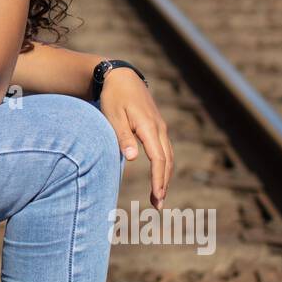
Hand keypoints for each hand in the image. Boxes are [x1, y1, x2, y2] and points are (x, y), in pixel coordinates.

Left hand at [98, 68, 172, 209]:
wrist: (121, 76)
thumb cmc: (114, 97)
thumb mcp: (113, 116)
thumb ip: (122, 137)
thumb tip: (134, 158)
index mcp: (149, 127)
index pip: (158, 159)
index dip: (158, 179)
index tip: (157, 195)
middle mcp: (159, 128)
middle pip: (167, 161)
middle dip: (164, 184)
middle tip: (158, 205)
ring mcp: (160, 127)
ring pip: (168, 156)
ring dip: (165, 177)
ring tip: (158, 197)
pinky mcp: (157, 127)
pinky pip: (164, 150)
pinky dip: (164, 166)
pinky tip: (158, 177)